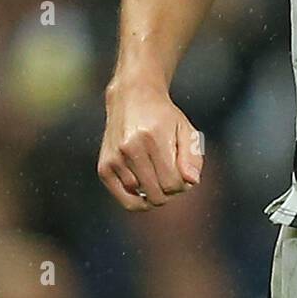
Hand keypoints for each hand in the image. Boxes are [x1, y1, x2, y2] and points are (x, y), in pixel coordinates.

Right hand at [97, 76, 202, 210]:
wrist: (132, 98)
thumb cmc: (163, 116)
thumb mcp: (185, 130)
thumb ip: (192, 157)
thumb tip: (192, 182)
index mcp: (153, 138)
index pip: (172, 184)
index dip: (183, 185)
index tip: (184, 175)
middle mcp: (130, 148)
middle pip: (156, 195)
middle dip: (170, 192)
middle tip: (172, 178)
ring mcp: (114, 159)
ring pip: (141, 199)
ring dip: (154, 193)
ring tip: (158, 176)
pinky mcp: (104, 167)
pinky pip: (125, 199)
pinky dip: (138, 198)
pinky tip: (145, 185)